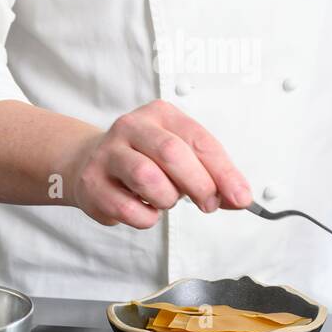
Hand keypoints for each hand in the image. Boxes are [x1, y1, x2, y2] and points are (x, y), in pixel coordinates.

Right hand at [67, 98, 251, 228]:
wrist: (90, 161)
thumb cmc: (145, 158)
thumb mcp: (182, 157)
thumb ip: (212, 176)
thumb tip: (239, 198)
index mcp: (160, 114)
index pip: (198, 139)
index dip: (223, 171)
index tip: (241, 197)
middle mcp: (131, 127)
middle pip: (172, 153)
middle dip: (199, 184)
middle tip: (208, 203)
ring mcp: (108, 154)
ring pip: (147, 178)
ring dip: (167, 199)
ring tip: (167, 200)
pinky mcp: (92, 183)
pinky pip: (128, 208)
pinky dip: (146, 217)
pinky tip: (145, 208)